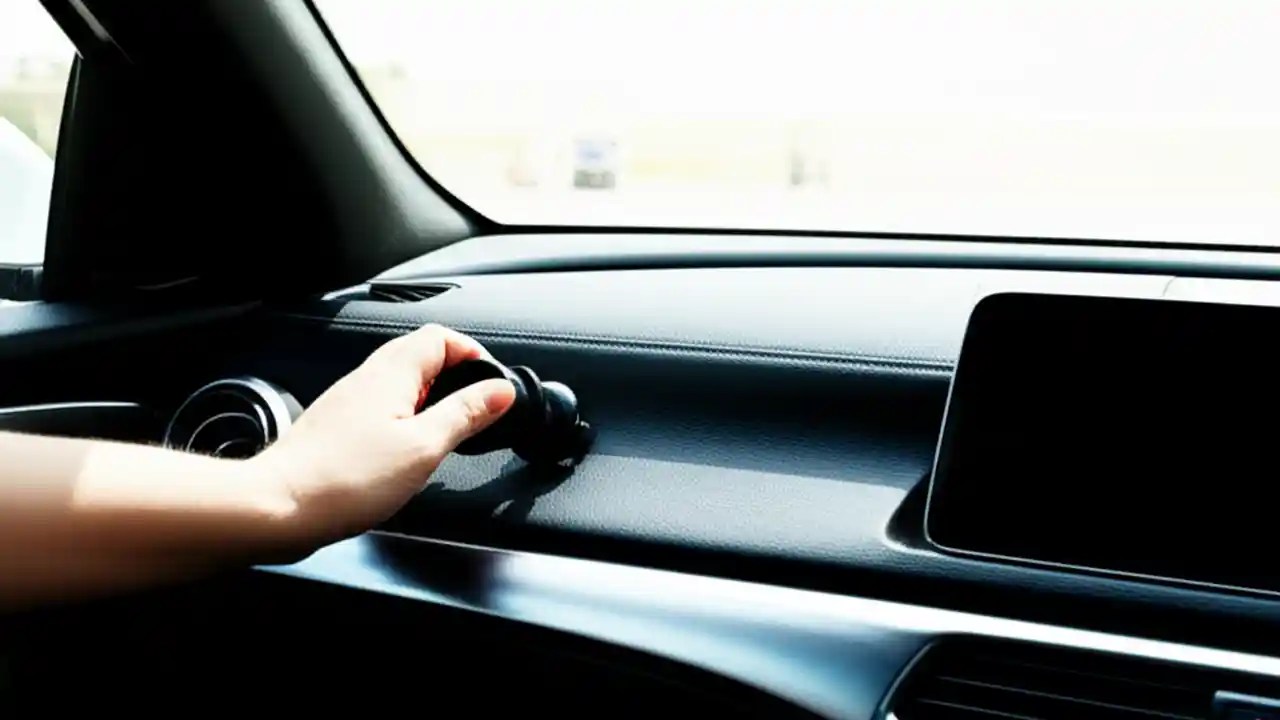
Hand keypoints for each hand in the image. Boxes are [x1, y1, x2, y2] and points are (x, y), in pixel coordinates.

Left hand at [249, 325, 515, 554]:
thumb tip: (500, 391)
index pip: (441, 337)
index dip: (473, 354)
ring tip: (442, 433)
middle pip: (420, 354)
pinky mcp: (337, 425)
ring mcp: (349, 400)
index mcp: (392, 372)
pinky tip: (406, 451)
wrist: (278, 507)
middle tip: (473, 410)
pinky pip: (381, 406)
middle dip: (454, 376)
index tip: (490, 385)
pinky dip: (404, 418)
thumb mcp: (423, 447)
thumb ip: (465, 415)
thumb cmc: (343, 480)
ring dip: (429, 398)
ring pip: (400, 381)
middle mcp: (367, 377)